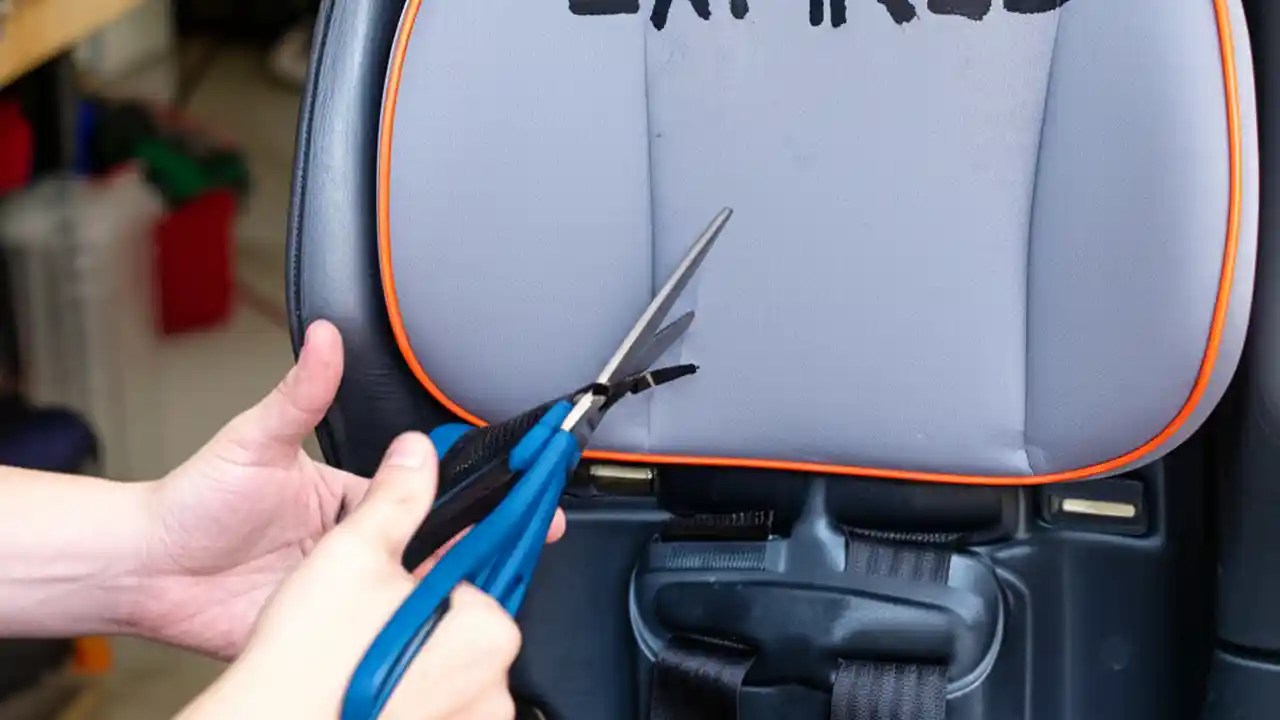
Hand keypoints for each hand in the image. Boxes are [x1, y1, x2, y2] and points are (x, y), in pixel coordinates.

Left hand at [130, 320, 563, 658]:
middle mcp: (355, 546)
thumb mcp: (255, 441)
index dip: (469, 496)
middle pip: (430, 547)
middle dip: (478, 548)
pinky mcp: (324, 636)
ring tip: (471, 589)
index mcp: (351, 498)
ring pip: (410, 595)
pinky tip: (419, 628)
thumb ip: (300, 394)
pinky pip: (372, 636)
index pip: (424, 494)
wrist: (145, 571)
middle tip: (516, 543)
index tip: (512, 492)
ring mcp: (344, 593)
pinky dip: (399, 634)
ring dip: (441, 591)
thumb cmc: (194, 502)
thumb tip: (326, 337)